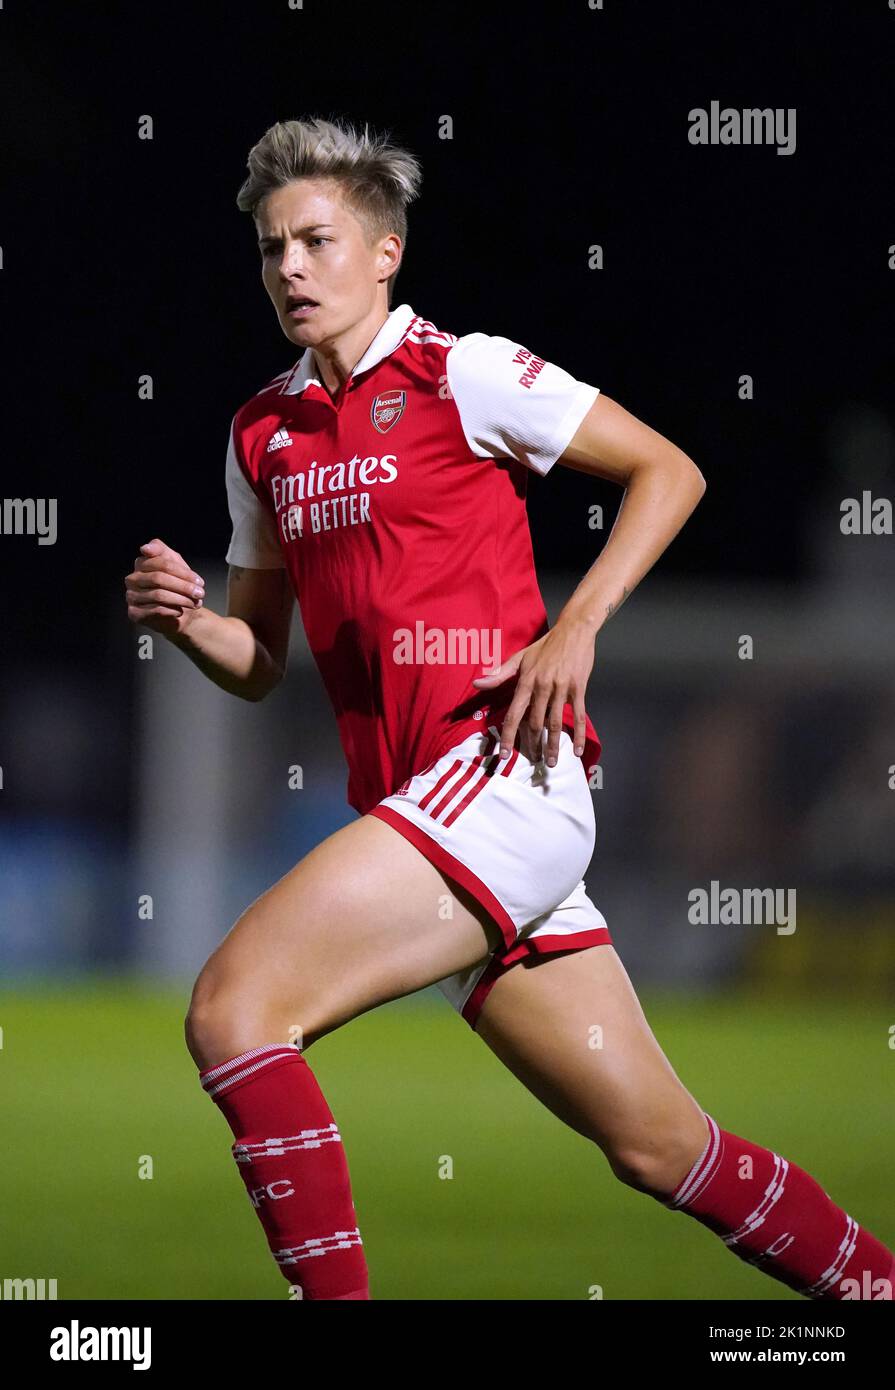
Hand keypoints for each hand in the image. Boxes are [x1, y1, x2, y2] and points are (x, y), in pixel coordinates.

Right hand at [125, 538, 205, 638]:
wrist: (178, 611)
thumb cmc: (176, 585)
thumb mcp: (174, 563)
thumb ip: (162, 551)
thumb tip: (145, 549)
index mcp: (141, 563)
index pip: (162, 563)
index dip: (183, 573)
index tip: (199, 581)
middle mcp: (132, 579)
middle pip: (159, 578)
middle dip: (184, 586)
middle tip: (200, 593)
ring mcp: (131, 596)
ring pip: (158, 595)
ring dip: (181, 599)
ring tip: (195, 603)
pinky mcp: (134, 613)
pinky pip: (156, 610)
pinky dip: (173, 610)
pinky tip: (180, 611)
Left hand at [472, 615, 595, 765]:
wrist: (573, 631)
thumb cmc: (545, 645)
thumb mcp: (520, 657)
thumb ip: (499, 674)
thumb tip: (477, 684)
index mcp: (526, 681)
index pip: (514, 714)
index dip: (508, 736)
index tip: (504, 754)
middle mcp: (543, 687)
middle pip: (535, 723)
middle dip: (532, 745)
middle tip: (532, 762)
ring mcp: (561, 689)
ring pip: (556, 723)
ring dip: (553, 745)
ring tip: (551, 763)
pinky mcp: (578, 688)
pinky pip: (579, 716)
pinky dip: (578, 735)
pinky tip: (576, 750)